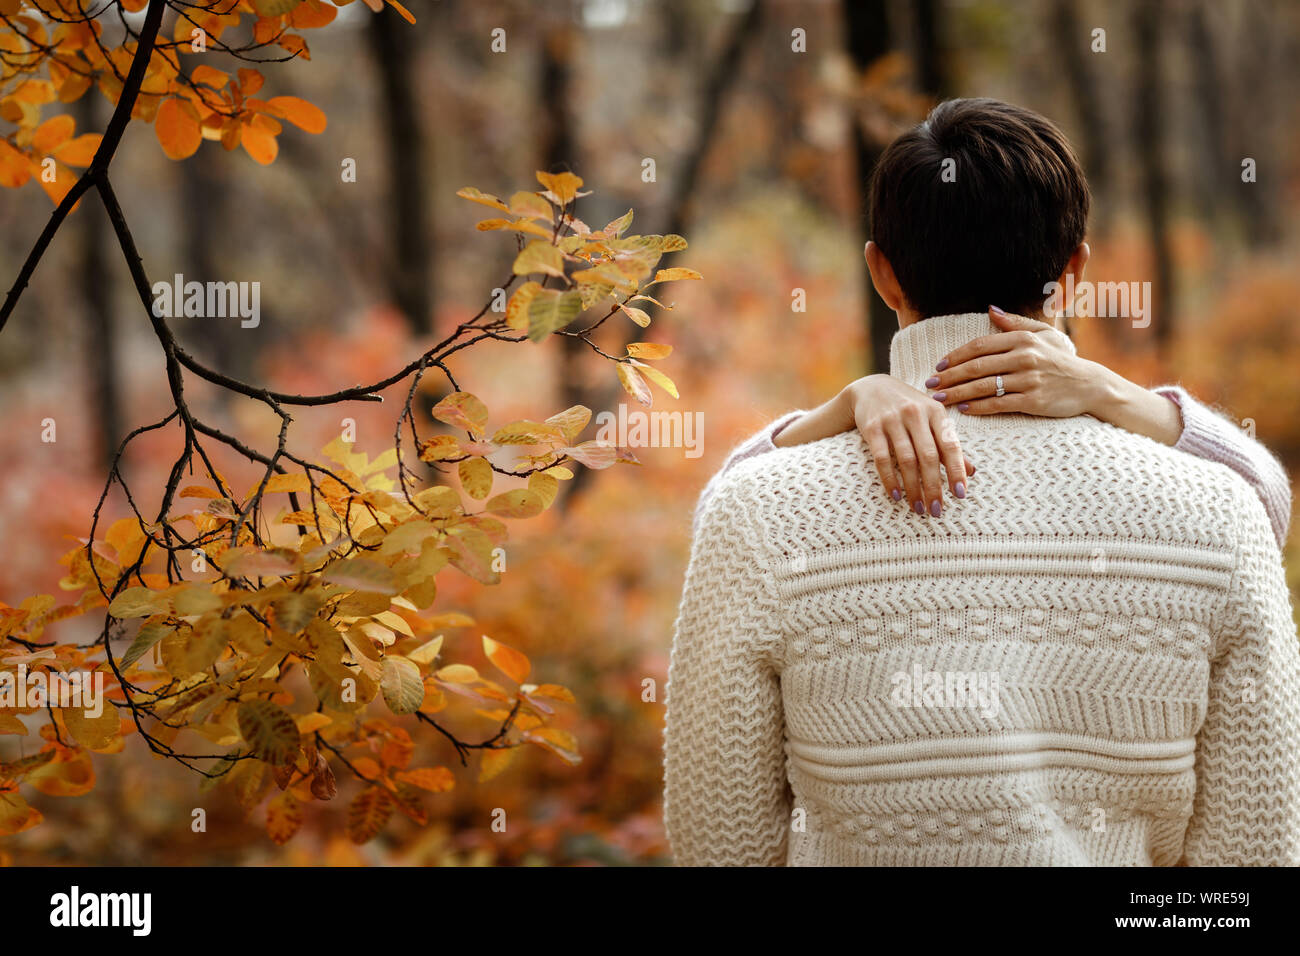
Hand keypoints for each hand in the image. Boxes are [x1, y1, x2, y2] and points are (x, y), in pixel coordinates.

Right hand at [774, 374, 974, 514]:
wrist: (870, 388)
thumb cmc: (908, 407)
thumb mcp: (931, 418)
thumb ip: (949, 443)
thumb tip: (971, 472)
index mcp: (936, 412)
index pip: (950, 445)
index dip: (956, 470)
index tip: (960, 494)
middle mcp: (915, 413)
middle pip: (928, 456)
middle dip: (933, 486)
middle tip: (936, 510)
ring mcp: (892, 419)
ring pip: (906, 460)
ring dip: (913, 488)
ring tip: (918, 507)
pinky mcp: (872, 427)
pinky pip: (882, 458)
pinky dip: (890, 480)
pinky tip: (896, 495)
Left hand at [926, 306, 1104, 416]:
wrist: (1090, 385)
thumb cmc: (1061, 360)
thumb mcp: (1043, 335)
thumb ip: (1015, 323)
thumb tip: (990, 310)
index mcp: (1022, 340)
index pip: (979, 346)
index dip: (955, 356)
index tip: (938, 366)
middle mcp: (1024, 357)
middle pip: (976, 367)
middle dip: (949, 376)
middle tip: (930, 384)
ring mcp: (1029, 380)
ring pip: (984, 386)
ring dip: (957, 393)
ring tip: (939, 399)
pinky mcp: (1034, 401)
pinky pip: (999, 404)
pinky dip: (979, 407)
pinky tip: (963, 409)